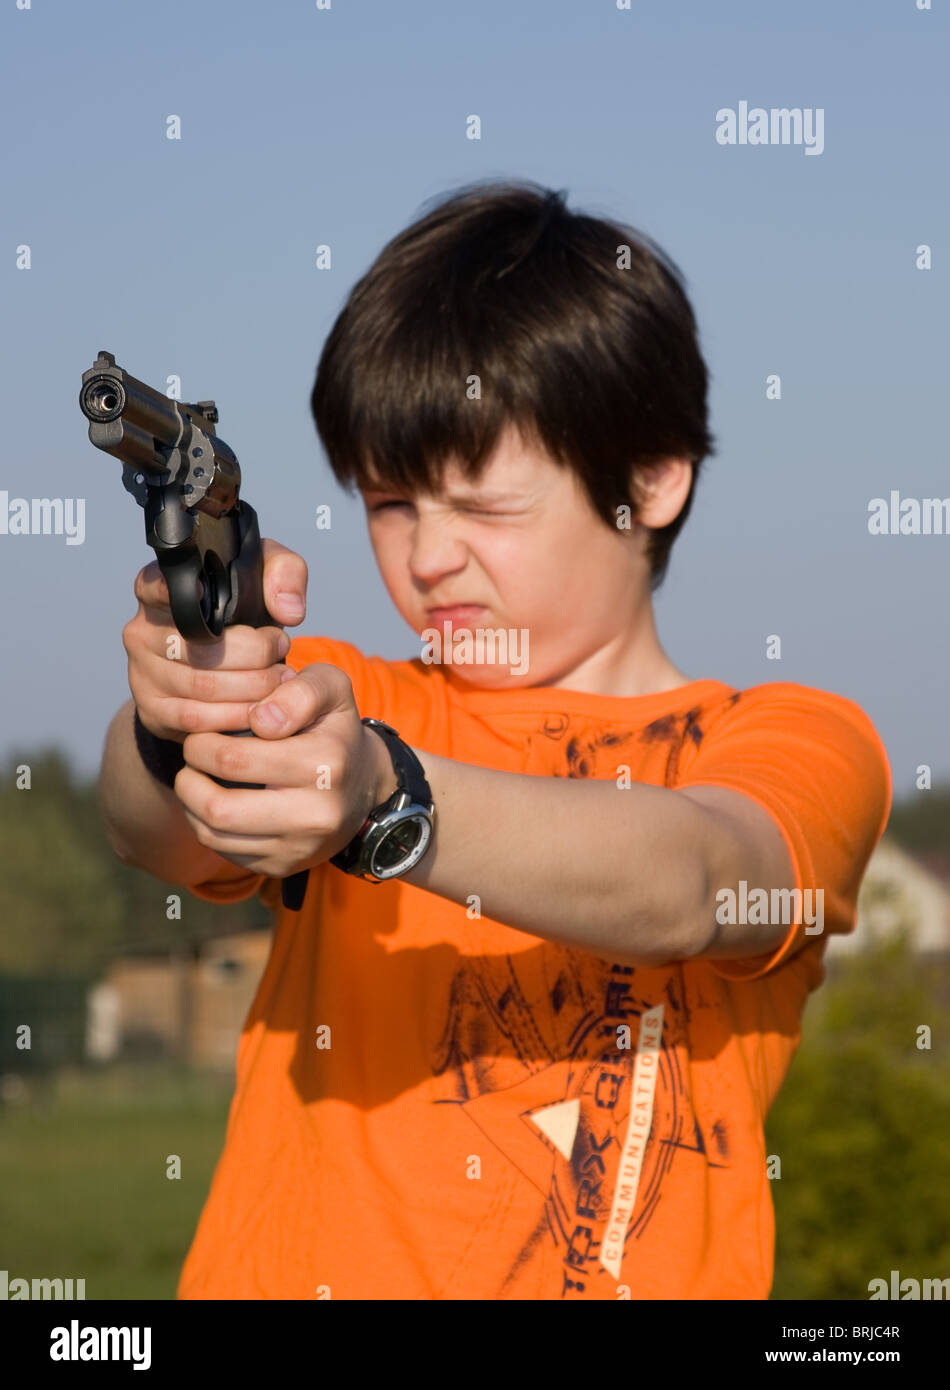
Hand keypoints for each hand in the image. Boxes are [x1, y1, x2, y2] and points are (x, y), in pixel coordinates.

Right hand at [123, 538, 307, 741]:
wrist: (223, 668)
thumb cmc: (242, 615)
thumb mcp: (263, 580)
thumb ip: (283, 573)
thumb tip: (288, 610)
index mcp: (158, 591)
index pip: (153, 584)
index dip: (170, 589)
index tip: (203, 591)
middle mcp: (142, 631)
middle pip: (199, 646)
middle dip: (254, 653)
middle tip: (283, 651)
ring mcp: (142, 674)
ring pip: (202, 685)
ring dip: (252, 687)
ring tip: (280, 680)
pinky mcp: (152, 711)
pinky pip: (196, 719)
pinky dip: (235, 716)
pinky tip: (259, 707)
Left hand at [173, 663, 398, 877]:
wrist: (362, 786)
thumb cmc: (334, 729)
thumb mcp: (330, 689)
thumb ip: (300, 690)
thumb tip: (260, 719)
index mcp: (326, 765)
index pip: (232, 759)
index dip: (202, 742)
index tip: (205, 732)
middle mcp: (316, 814)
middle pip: (219, 807)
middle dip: (189, 776)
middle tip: (192, 755)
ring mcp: (300, 846)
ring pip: (214, 834)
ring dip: (191, 803)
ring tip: (194, 778)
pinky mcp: (284, 866)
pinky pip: (223, 851)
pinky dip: (205, 825)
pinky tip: (212, 801)